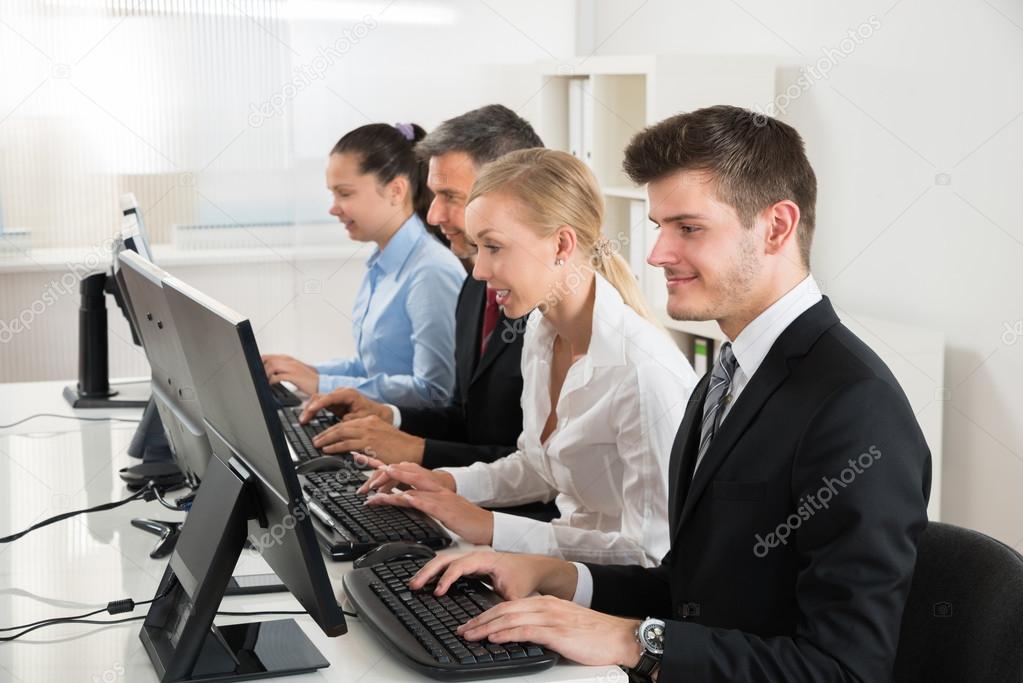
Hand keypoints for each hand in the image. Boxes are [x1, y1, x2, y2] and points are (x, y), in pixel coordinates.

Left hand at [261, 354, 318, 394]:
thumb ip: (283, 368)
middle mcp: (289, 361)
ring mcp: (292, 368)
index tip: (256, 370)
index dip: (260, 363)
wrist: (320, 383)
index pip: (269, 356)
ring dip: (266, 375)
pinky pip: (278, 377)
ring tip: (265, 381)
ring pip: (272, 366)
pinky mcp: (294, 376)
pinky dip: (272, 381)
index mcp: (288, 359)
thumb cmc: (306, 378)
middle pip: (269, 360)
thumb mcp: (294, 369)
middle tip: (260, 377)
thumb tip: (269, 371)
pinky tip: (271, 385)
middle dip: (262, 369)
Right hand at [300, 388, 391, 422]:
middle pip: (320, 397)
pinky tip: (308, 419)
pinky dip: (313, 411)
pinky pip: (319, 404)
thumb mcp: (360, 420)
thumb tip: (335, 430)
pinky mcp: (333, 403)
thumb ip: (347, 422)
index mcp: (348, 394)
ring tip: (303, 420)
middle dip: (310, 408)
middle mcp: (340, 393)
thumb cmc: (371, 415)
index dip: (318, 405)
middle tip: (303, 420)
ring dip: (310, 410)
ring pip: (317, 400)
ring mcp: (336, 397)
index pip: (329, 397)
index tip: (310, 411)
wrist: (378, 413)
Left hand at [312, 415, 425, 463]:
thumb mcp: (382, 438)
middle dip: (326, 433)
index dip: (333, 428)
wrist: (414, 449)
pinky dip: (334, 446)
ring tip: (318, 444)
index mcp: (371, 420)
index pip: (347, 422)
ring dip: (326, 438)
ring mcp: (368, 432)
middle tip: (316, 439)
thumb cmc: (401, 447)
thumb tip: (355, 452)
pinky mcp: (368, 443)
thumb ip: (367, 442)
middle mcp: (368, 423)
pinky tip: (327, 449)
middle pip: (340, 425)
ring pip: (340, 432)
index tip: (325, 434)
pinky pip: (346, 443)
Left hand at [360, 463, 491, 544]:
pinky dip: (417, 500)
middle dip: (391, 473)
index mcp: (437, 487)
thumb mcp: (442, 506)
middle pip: (412, 475)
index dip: (394, 469)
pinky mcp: (447, 511)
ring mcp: (443, 499)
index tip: (377, 469)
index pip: (412, 473)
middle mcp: (438, 489)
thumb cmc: (464, 518)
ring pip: (416, 488)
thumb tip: (408, 499)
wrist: (486, 525)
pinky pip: (430, 504)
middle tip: (373, 473)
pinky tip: (406, 498)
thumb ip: (426, 500)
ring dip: (396, 486)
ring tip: (380, 485)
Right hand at [409, 550, 579, 601]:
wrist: (534, 567)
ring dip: (429, 570)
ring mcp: (472, 559)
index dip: (447, 578)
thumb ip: (503, 607)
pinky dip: (436, 571)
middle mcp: (476, 556)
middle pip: (446, 557)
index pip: (460, 565)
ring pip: (445, 559)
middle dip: (428, 570)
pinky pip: (449, 564)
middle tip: (414, 585)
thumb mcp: (516, 595)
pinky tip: (427, 581)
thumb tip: (493, 621)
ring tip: (414, 583)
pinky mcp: (470, 565)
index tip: (438, 592)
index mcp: (486, 559)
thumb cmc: (525, 577)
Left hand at [457, 595, 642, 667]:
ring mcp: (550, 617)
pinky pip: (524, 630)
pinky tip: (493, 638)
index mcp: (546, 603)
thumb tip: (523, 634)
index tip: (472, 623)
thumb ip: (544, 625)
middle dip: (479, 620)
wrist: (619, 637)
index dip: (487, 614)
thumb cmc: (595, 635)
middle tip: (462, 630)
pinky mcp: (556, 632)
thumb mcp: (564, 625)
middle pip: (503, 609)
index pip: (508, 606)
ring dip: (485, 627)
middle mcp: (545, 606)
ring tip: (470, 635)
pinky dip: (505, 633)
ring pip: (509, 618)